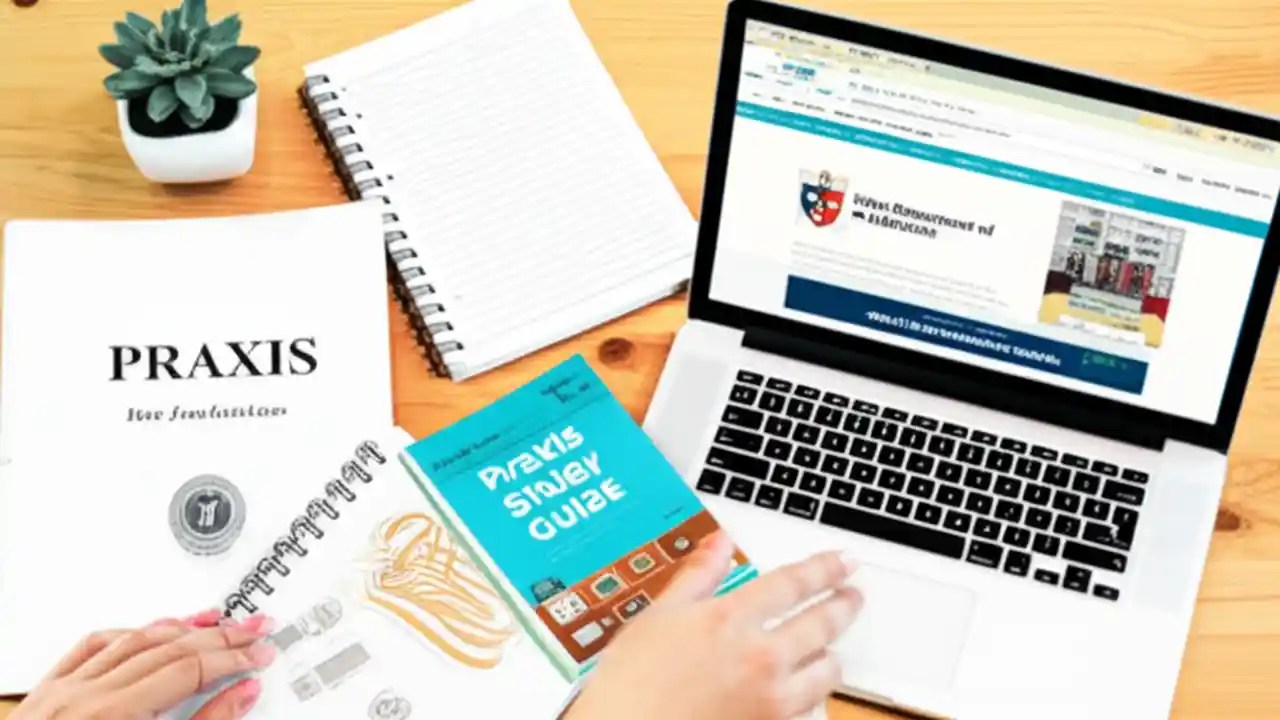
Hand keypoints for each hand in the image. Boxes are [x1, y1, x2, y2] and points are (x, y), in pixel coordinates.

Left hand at [13, 610, 276, 719]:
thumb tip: (240, 695)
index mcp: (112, 716)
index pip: (187, 670)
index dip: (232, 659)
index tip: (260, 654)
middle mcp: (84, 697)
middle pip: (167, 649)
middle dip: (219, 637)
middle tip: (254, 630)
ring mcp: (62, 692)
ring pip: (132, 639)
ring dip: (180, 627)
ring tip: (214, 621)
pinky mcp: (46, 694)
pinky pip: (92, 647)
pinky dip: (128, 634)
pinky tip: (149, 629)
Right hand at [566, 533, 861, 719]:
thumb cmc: (632, 682)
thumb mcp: (658, 615)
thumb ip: (697, 575)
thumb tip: (720, 542)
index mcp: (731, 619)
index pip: (793, 583)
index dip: (825, 568)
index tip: (843, 562)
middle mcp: (760, 657)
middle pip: (822, 623)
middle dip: (844, 605)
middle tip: (854, 595)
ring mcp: (771, 698)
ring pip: (827, 670)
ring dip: (832, 653)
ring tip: (831, 645)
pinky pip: (811, 707)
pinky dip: (814, 694)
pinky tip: (808, 689)